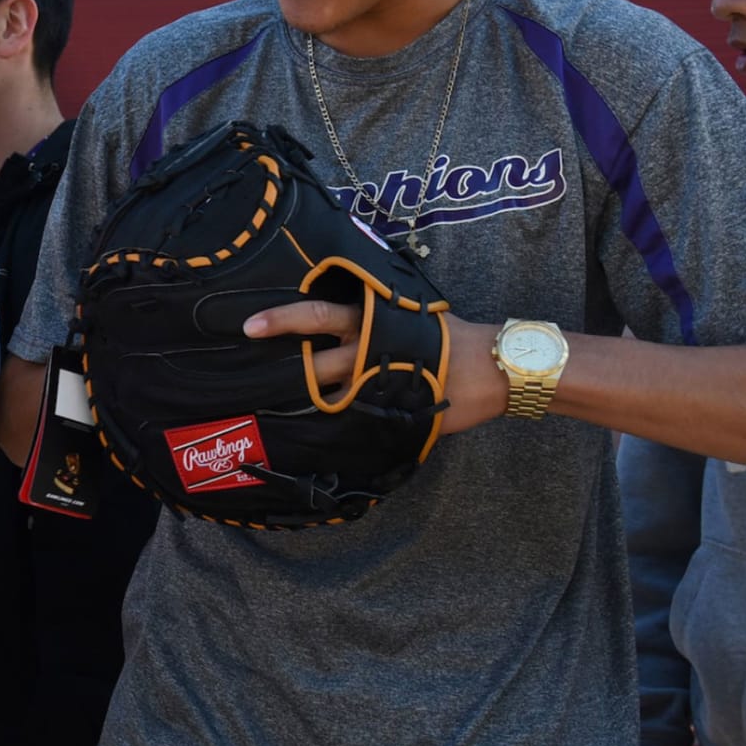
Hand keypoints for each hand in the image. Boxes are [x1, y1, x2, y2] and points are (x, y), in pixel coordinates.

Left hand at [242, 302, 504, 424]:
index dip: (281, 320)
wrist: (495, 365)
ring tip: (283, 407)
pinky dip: (342, 423)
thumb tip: (342, 321)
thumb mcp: (407, 314)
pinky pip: (359, 419)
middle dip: (284, 372)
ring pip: (333, 394)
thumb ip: (374, 320)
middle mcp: (369, 349)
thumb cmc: (450, 335)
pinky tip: (325, 432)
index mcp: (370, 320)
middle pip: (316, 361)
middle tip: (251, 378)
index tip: (249, 325)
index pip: (317, 315)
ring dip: (310, 401)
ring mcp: (380, 383)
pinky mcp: (394, 411)